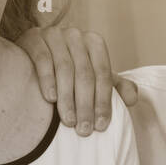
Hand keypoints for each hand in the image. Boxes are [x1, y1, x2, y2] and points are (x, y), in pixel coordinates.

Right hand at [15, 25, 136, 134]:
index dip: (104, 101)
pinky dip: (47, 80)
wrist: (31, 53)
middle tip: (83, 130)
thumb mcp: (93, 76)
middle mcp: (76, 35)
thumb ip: (115, 87)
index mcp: (95, 42)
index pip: (103, 74)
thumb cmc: (68, 69)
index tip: (100, 126)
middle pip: (85, 73)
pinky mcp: (34, 37)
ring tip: (68, 121)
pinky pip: (43, 60)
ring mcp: (54, 34)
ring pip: (65, 69)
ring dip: (68, 98)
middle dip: (86, 105)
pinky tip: (50, 99)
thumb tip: (133, 99)